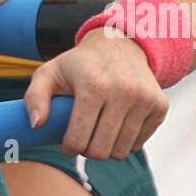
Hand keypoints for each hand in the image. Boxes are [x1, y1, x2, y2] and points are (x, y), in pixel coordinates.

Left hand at [24, 29, 168, 160]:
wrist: (120, 44)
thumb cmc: (79, 64)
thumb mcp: (50, 72)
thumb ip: (35, 97)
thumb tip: (35, 124)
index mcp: (93, 84)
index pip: (78, 139)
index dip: (68, 147)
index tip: (66, 142)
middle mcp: (123, 91)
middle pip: (101, 150)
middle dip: (87, 150)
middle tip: (83, 137)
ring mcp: (145, 99)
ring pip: (121, 151)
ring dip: (107, 148)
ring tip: (98, 131)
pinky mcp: (160, 106)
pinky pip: (139, 144)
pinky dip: (126, 141)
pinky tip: (117, 123)